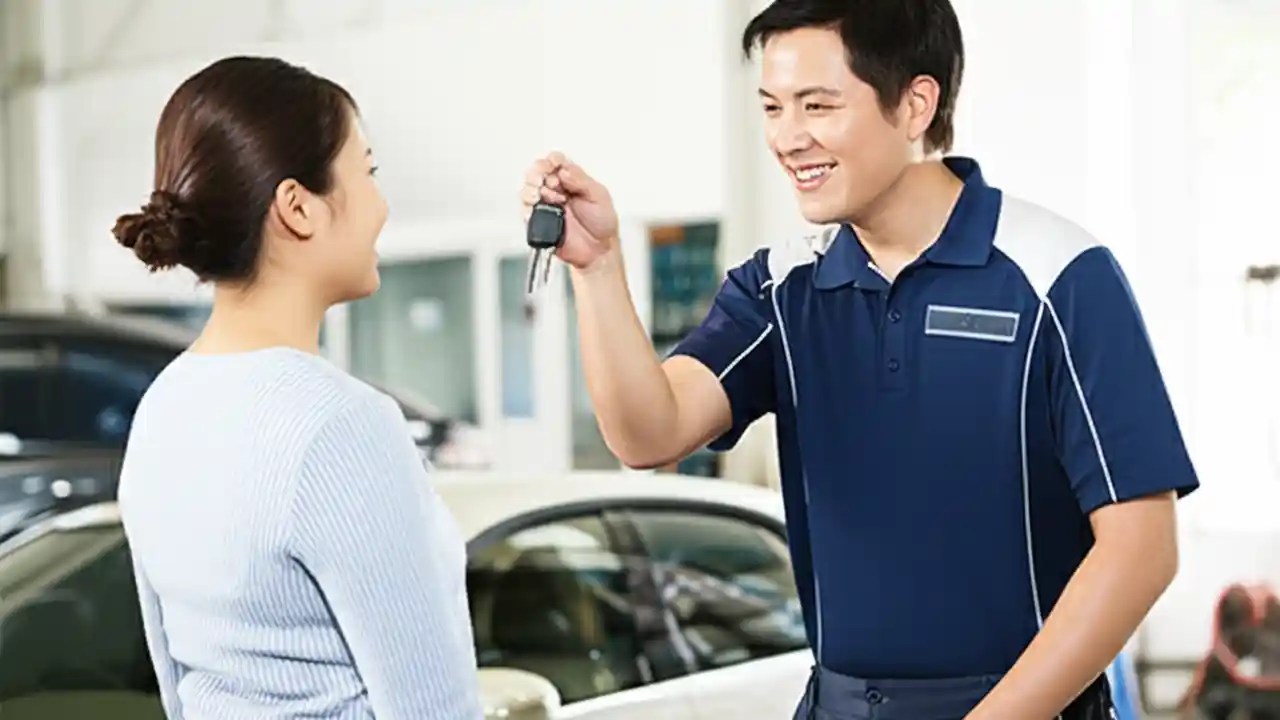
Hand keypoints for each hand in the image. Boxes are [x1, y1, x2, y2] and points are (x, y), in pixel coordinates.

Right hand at [520, 152, 618, 269]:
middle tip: (554, 186)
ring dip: (534, 190)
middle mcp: (555, 188)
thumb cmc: (602, 222)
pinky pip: (525, 210)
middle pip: (536, 171)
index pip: (554, 160)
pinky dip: (528, 207)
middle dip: (540, 175)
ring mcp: (545, 204)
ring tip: (550, 199)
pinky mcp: (539, 220)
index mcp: (571, 178)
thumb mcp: (599, 196)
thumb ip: (581, 181)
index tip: (554, 166)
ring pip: (528, 189)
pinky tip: (539, 209)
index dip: (551, 160)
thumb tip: (563, 170)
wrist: (598, 250)